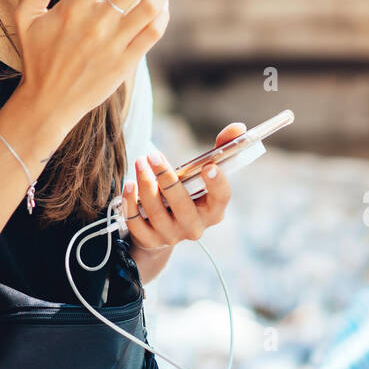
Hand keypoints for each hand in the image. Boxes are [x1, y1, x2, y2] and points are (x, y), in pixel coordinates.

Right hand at [14, 0, 177, 134]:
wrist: (48, 103)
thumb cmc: (37, 57)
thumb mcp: (24, 17)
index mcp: (72, 8)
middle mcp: (96, 23)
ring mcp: (114, 43)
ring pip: (150, 7)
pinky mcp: (126, 62)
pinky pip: (153, 33)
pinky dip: (163, 15)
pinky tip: (164, 4)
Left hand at [122, 122, 240, 250]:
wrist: (166, 228)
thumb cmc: (189, 193)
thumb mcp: (203, 175)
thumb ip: (220, 149)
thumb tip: (238, 127)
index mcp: (214, 210)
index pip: (221, 197)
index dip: (217, 183)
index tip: (208, 166)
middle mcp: (195, 227)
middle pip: (181, 204)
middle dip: (166, 178)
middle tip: (153, 155)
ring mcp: (172, 236)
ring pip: (156, 211)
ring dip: (145, 184)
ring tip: (140, 163)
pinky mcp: (150, 241)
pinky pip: (136, 223)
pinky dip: (130, 202)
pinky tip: (129, 184)